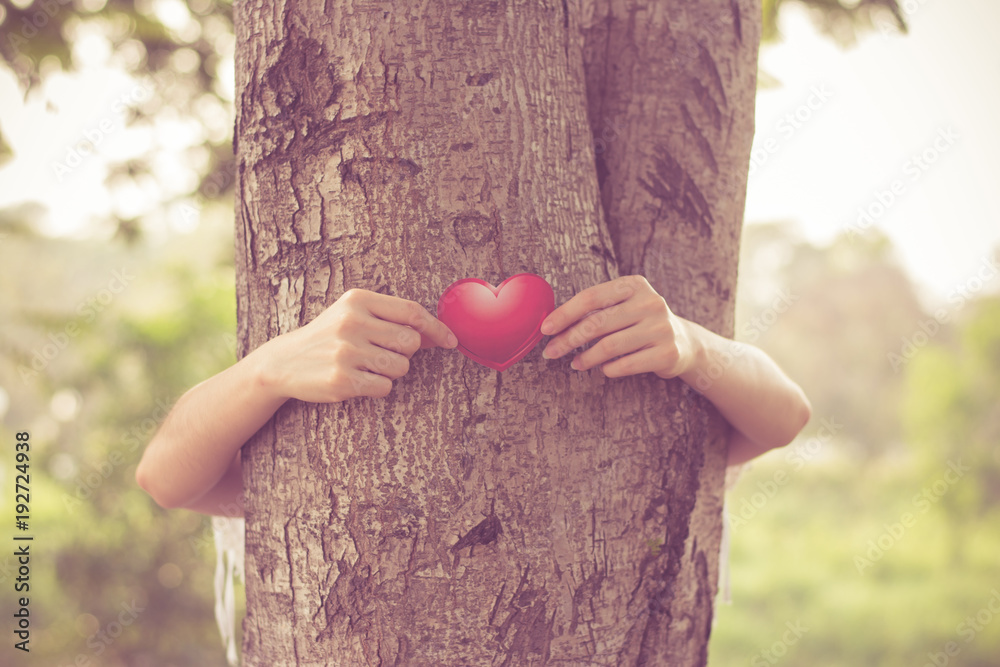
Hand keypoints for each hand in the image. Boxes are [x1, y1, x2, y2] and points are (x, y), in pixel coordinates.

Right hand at [259, 289, 457, 402]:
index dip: (436, 328)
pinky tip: (357, 380)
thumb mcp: (355, 316)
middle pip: (410, 342)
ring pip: (400, 367)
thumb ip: (392, 320)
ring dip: (390, 372)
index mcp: (358, 300)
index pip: (411, 311)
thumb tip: (436, 333)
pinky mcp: (342, 378)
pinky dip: (377, 387)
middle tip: (381, 354)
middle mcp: (352, 322)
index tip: (451, 341)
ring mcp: (346, 350)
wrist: (284, 362)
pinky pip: (385, 387)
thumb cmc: (330, 337)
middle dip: (404, 353)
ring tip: (365, 366)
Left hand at [539, 275, 695, 378]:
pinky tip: (603, 369)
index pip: (591, 297)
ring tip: (575, 364)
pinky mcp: (667, 353)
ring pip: (609, 346)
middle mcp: (650, 303)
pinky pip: (625, 365)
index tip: (546, 329)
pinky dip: (609, 369)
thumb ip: (596, 309)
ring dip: (586, 358)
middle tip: (551, 352)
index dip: (565, 313)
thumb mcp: (624, 306)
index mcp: (635, 285)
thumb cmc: (640, 323)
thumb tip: (553, 323)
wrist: (683, 342)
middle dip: (568, 339)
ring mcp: (661, 328)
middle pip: (597, 323)